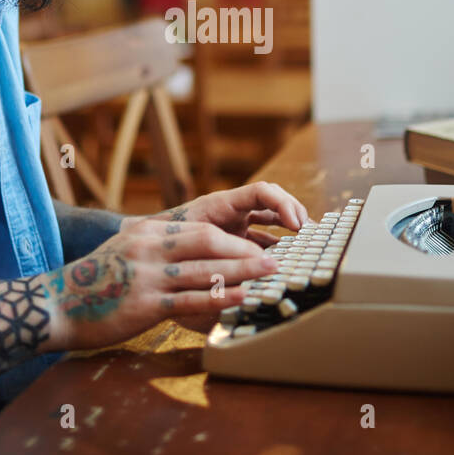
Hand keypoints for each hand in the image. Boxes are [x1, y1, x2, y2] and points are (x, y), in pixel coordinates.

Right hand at [42, 216, 280, 350]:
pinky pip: (189, 300)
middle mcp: (149, 248)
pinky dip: (219, 298)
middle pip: (208, 243)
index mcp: (149, 233)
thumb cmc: (96, 282)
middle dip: (245, 251)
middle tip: (275, 260)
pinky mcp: (145, 304)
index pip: (201, 230)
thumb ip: (158, 248)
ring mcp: (147, 276)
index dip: (234, 239)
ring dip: (242, 273)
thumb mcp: (126, 251)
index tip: (259, 246)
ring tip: (269, 276)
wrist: (56, 305)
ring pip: (204, 270)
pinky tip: (240, 299)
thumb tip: (195, 253)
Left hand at [137, 181, 310, 247]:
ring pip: (271, 219)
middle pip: (273, 201)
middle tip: (308, 233)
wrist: (145, 246)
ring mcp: (235, 225)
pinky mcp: (234, 240)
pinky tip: (287, 260)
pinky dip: (276, 246)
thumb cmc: (162, 241)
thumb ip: (212, 250)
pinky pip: (262, 238)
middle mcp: (232, 211)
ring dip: (289, 228)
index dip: (282, 203)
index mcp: (222, 204)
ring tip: (306, 245)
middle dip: (294, 212)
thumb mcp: (186, 243)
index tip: (296, 224)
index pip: (261, 191)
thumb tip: (240, 263)